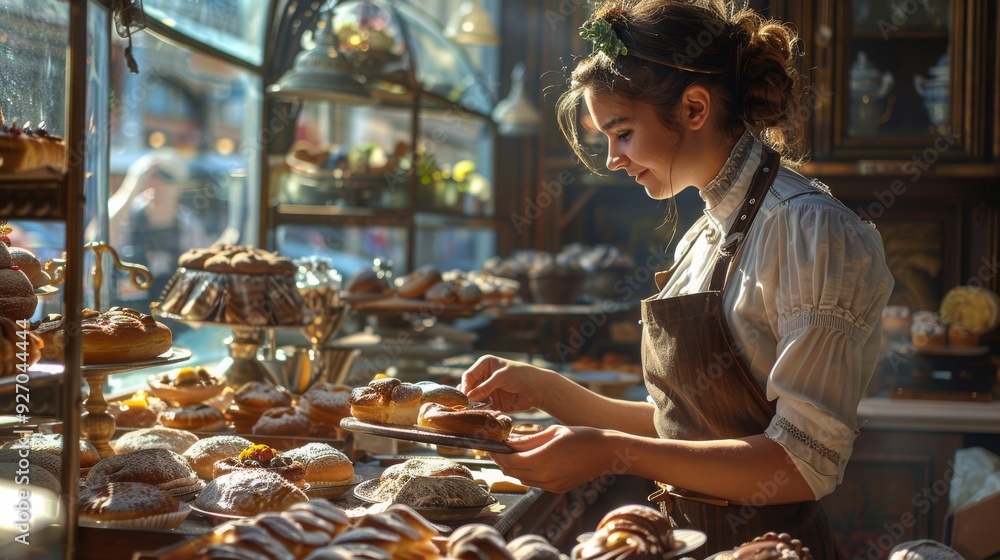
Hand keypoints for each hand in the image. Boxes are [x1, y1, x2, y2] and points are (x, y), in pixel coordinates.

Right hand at [460, 354, 554, 411]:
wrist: (538, 389)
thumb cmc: (522, 375)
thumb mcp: (502, 377)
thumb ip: (486, 387)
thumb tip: (469, 397)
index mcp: (485, 365)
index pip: (468, 376)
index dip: (465, 386)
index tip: (465, 397)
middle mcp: (484, 378)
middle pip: (469, 389)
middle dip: (467, 397)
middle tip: (466, 406)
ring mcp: (488, 391)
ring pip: (474, 400)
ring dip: (473, 406)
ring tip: (473, 411)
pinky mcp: (493, 403)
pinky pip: (483, 408)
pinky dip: (481, 411)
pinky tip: (482, 414)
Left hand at [490, 426, 610, 492]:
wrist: (605, 453)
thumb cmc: (581, 436)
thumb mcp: (551, 432)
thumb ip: (527, 439)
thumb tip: (507, 442)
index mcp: (541, 460)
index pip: (508, 460)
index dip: (495, 453)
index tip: (488, 444)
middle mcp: (544, 477)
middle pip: (511, 472)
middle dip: (500, 461)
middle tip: (494, 448)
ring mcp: (551, 485)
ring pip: (521, 478)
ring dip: (512, 467)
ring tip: (509, 453)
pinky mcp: (557, 488)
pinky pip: (533, 482)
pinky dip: (525, 472)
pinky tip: (526, 460)